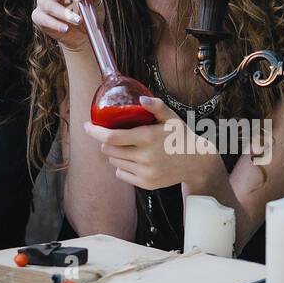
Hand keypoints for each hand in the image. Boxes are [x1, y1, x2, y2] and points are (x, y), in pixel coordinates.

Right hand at [32, 0, 101, 52]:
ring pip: (48, 4)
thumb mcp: (95, 4)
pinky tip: (66, 28)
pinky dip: (55, 24)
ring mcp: (43, 3)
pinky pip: (43, 19)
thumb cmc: (88, 14)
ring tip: (78, 20)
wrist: (83, 35)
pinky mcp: (39, 18)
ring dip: (64, 12)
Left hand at [82, 97, 216, 189]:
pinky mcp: (146, 184)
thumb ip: (156, 106)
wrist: (197, 162)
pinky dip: (122, 167)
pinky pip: (122, 175)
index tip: (86, 126)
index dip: (95, 132)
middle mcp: (145, 157)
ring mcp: (146, 173)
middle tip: (115, 135)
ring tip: (128, 147)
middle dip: (106, 141)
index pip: (112, 136)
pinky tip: (135, 160)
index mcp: (148, 137)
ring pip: (114, 162)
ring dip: (115, 154)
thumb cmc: (180, 135)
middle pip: (109, 150)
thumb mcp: (171, 117)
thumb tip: (142, 98)